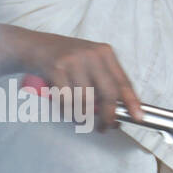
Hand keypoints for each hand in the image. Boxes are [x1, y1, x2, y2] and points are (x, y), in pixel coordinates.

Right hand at [28, 32, 142, 128]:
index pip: (123, 81)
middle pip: (108, 93)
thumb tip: (119, 108)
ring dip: (84, 116)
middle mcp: (91, 54)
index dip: (132, 102)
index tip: (138, 116)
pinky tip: (66, 109)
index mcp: (104, 52)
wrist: (34, 46)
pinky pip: (67, 100)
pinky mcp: (56, 68)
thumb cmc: (64, 58)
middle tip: (106, 126)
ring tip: (80, 117)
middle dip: (108, 115)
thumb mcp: (89, 61)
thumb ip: (104, 80)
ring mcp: (73, 61)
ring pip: (86, 101)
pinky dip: (67, 110)